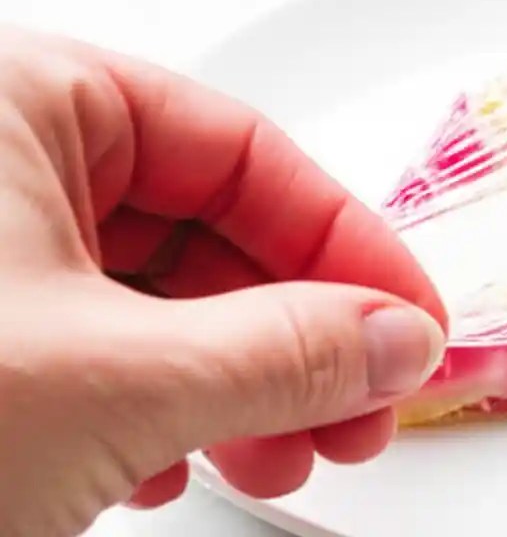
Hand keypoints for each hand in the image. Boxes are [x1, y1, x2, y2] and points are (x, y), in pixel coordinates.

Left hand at [0, 26, 446, 535]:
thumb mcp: (114, 382)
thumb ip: (284, 353)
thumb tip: (397, 340)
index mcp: (19, 100)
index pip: (242, 149)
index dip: (347, 243)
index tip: (410, 317)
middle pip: (208, 228)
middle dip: (297, 334)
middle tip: (361, 405)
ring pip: (160, 297)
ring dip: (240, 384)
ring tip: (282, 451)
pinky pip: (102, 344)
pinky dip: (160, 407)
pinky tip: (173, 464)